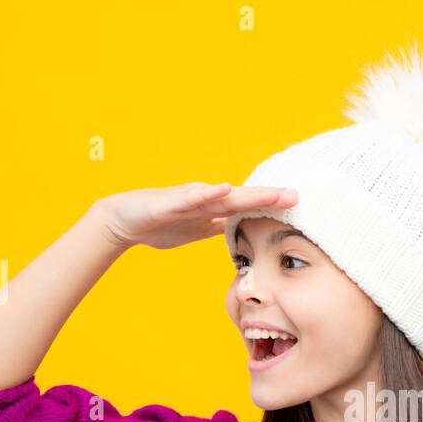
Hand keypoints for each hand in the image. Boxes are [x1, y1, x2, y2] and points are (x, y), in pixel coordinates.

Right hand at [91, 182, 298, 250]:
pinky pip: (192, 198)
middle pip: (243, 198)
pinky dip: (208, 194)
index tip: (298, 206)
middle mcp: (205, 199)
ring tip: (270, 194)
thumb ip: (218, 226)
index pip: (248, 207)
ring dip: (247, 194)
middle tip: (296, 196)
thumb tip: (239, 232)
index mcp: (213, 209)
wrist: (124, 222)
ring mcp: (189, 199)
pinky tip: (224, 189)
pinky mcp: (170, 202)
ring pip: (223, 196)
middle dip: (269, 198)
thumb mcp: (197, 230)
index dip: (271, 206)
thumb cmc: (161, 224)